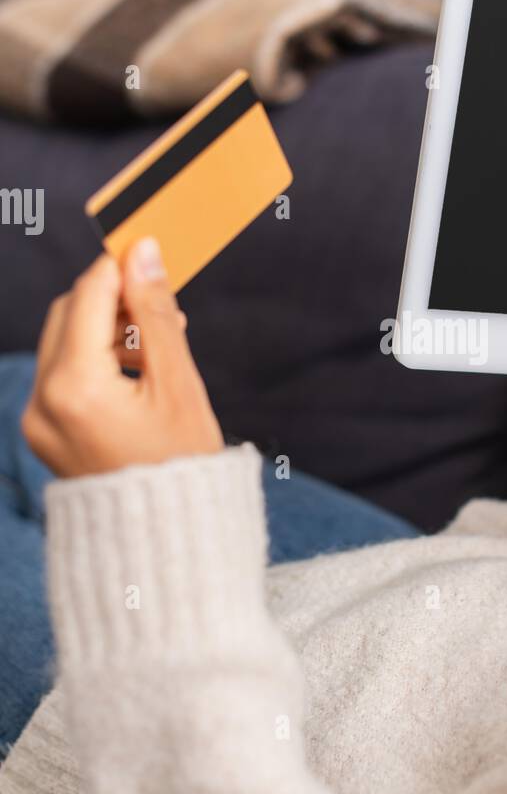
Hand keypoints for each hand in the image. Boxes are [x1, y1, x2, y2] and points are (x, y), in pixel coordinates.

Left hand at [22, 238, 223, 478]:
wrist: (168, 541)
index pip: (89, 296)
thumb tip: (142, 253)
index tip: (150, 253)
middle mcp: (42, 402)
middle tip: (161, 307)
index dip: (120, 268)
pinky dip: (93, 362)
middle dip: (113, 299)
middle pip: (68, 313)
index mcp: (76, 388)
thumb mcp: (178, 383)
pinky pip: (61, 375)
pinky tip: (136, 373)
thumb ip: (155, 313)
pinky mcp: (42, 433)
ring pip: (63, 342)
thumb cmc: (183, 465)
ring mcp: (36, 421)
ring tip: (157, 346)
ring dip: (105, 330)